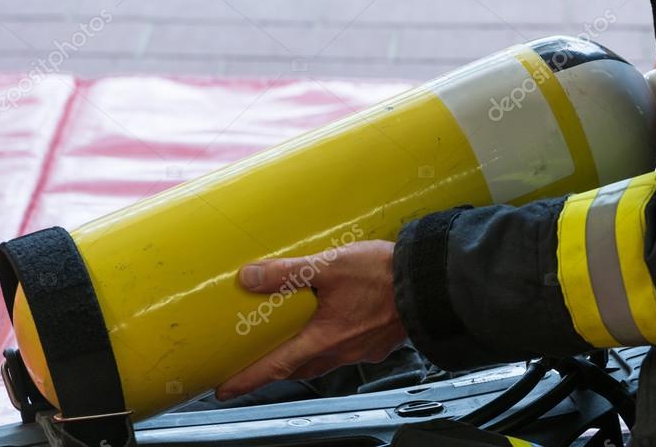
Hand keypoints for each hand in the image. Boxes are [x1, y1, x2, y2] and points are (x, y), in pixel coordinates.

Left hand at [216, 240, 406, 399]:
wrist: (430, 283)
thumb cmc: (385, 275)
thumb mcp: (330, 266)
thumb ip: (289, 272)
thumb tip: (251, 277)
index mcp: (324, 338)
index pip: (276, 366)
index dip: (247, 379)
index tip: (225, 389)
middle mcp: (341, 351)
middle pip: (298, 369)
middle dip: (274, 370)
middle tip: (255, 366)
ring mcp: (361, 349)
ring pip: (322, 361)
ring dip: (302, 358)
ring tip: (291, 345)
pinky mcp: (378, 342)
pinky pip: (345, 351)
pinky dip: (330, 345)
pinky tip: (334, 328)